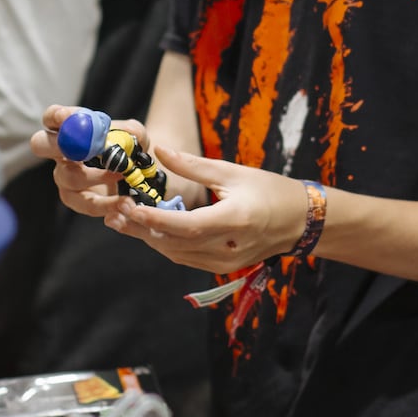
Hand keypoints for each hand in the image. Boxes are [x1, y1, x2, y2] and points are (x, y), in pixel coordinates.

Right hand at [32, 105, 137, 220]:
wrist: (142, 176)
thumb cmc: (130, 148)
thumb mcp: (136, 136)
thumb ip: (130, 132)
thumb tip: (124, 135)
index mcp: (69, 130)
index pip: (52, 117)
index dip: (54, 116)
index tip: (65, 116)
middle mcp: (61, 152)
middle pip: (40, 145)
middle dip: (55, 144)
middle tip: (80, 147)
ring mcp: (65, 177)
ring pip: (67, 177)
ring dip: (95, 176)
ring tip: (121, 176)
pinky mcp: (77, 200)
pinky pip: (85, 204)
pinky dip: (106, 205)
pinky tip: (124, 203)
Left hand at [92, 141, 306, 274]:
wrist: (302, 221)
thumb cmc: (270, 190)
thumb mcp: (233, 171)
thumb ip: (193, 165)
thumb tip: (160, 149)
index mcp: (235, 219)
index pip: (187, 225)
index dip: (156, 219)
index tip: (130, 207)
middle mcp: (230, 246)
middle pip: (176, 243)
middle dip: (142, 229)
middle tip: (115, 212)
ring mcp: (227, 261)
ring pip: (178, 254)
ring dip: (149, 239)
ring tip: (124, 221)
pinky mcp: (224, 267)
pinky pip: (187, 258)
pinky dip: (166, 245)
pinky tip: (149, 231)